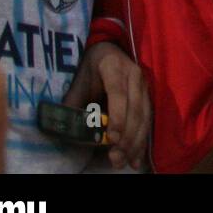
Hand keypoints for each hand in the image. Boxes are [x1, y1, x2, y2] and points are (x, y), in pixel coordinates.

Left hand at [63, 41, 150, 170]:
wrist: (109, 51)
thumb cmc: (91, 68)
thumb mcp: (78, 80)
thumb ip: (73, 102)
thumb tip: (63, 129)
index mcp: (114, 67)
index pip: (118, 93)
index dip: (117, 116)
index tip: (111, 138)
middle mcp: (134, 75)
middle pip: (135, 109)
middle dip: (126, 137)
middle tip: (116, 158)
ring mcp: (144, 86)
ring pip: (144, 117)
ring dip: (135, 142)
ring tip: (125, 162)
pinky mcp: (149, 96)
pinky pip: (148, 120)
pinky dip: (142, 140)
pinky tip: (137, 157)